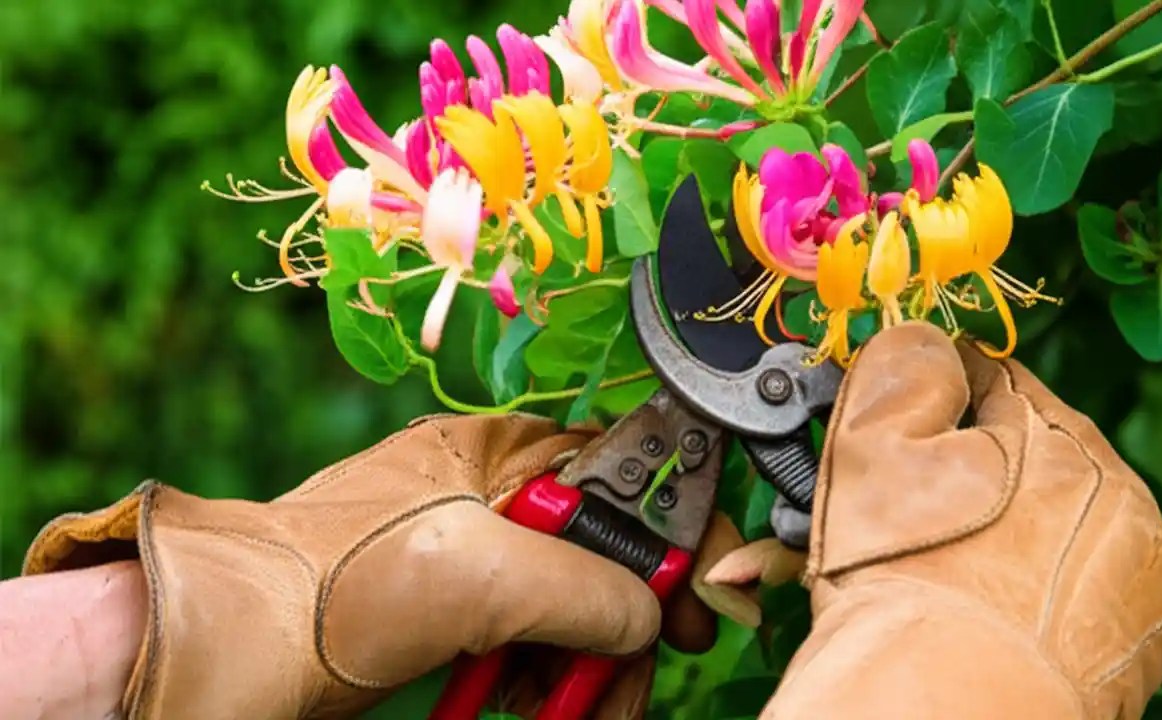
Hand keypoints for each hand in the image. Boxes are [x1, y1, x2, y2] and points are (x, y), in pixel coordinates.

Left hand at [22, 413, 716, 718]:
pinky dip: (547, 676)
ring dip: (591, 663)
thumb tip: (649, 615)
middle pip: (609, 552)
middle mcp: (497, 496)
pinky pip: (533, 639)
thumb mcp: (485, 573)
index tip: (709, 594)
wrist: (239, 649)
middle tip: (645, 675)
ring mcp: (477, 555)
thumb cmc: (335, 582)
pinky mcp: (458, 611)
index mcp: (506, 453)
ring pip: (574, 605)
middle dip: (634, 620)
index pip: (627, 473)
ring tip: (582, 708)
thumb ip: (590, 586)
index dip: (678, 531)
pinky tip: (536, 703)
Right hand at [751, 322, 1161, 718]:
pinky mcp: (1157, 607)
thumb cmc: (899, 577)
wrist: (947, 699)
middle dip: (984, 470)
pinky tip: (1016, 602)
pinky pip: (1102, 567)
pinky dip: (1064, 576)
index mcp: (1044, 423)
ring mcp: (1141, 543)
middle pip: (1035, 446)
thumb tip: (923, 335)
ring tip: (969, 570)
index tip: (909, 444)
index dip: (938, 407)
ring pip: (1069, 507)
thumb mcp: (868, 446)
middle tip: (930, 523)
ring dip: (1026, 521)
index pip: (989, 378)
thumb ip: (899, 366)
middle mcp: (1111, 473)